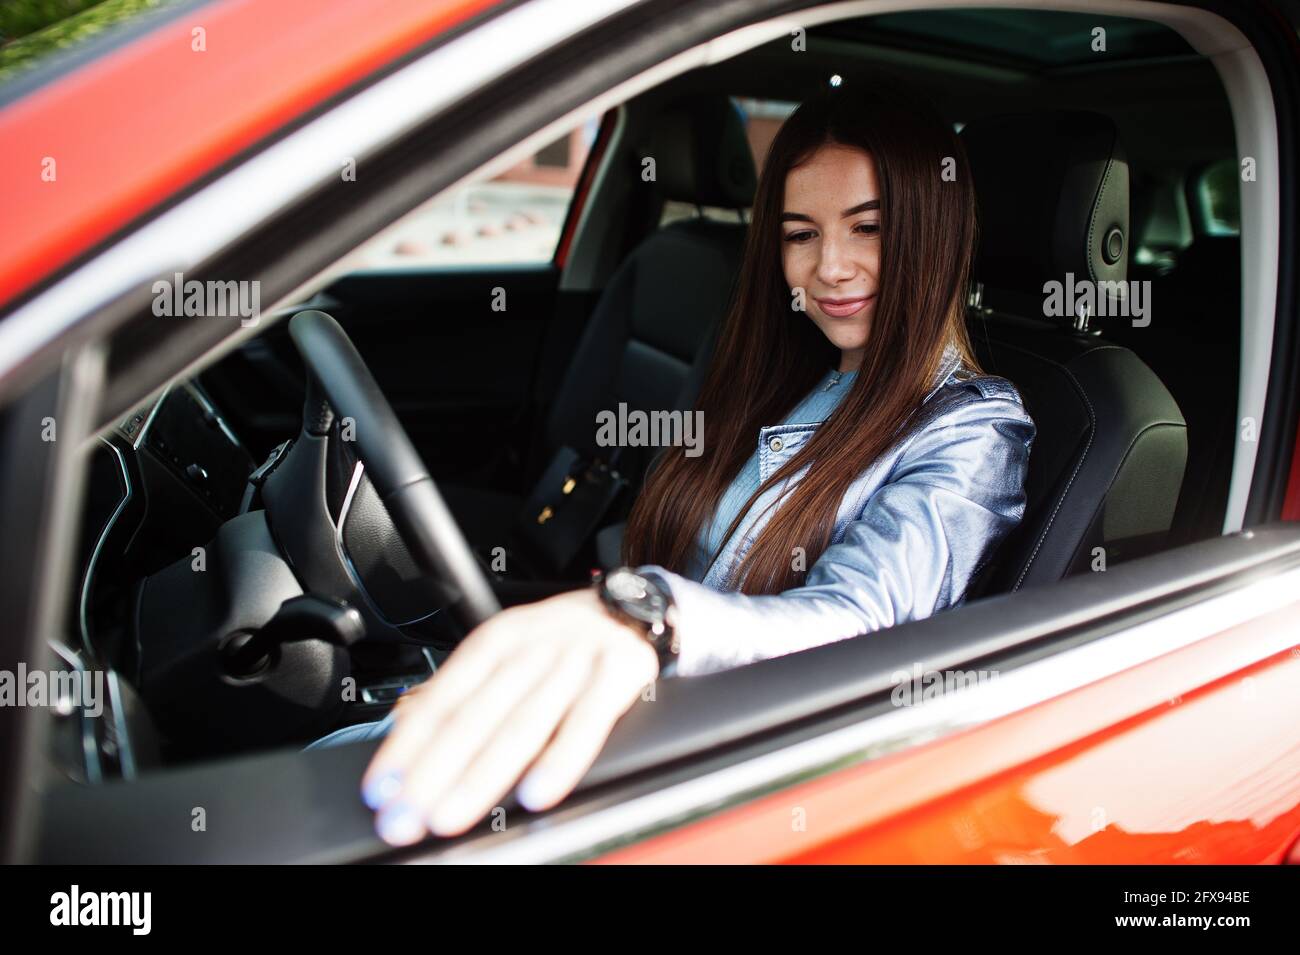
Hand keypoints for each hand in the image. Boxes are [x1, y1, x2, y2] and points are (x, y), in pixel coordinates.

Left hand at [360, 587, 659, 844]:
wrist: (639, 606)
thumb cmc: (566, 642)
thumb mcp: (512, 650)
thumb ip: (470, 692)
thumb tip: (409, 743)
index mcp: (497, 640)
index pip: (441, 699)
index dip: (407, 747)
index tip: (382, 789)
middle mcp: (532, 646)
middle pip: (474, 716)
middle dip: (432, 772)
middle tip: (404, 816)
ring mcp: (577, 658)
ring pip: (523, 724)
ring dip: (481, 775)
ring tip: (450, 814)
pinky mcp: (621, 671)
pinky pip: (588, 722)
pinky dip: (560, 759)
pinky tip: (535, 792)